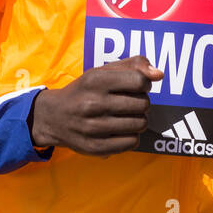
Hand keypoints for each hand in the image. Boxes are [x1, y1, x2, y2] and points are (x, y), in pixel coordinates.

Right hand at [29, 56, 163, 156]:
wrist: (53, 117)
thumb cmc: (84, 91)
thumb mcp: (102, 71)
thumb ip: (133, 65)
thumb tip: (159, 74)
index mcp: (95, 80)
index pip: (140, 81)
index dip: (144, 84)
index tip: (136, 87)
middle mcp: (92, 103)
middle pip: (143, 104)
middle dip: (142, 103)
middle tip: (130, 103)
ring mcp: (93, 128)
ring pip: (140, 124)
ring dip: (139, 120)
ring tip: (127, 117)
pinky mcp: (95, 147)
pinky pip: (132, 142)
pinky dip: (132, 136)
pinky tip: (121, 130)